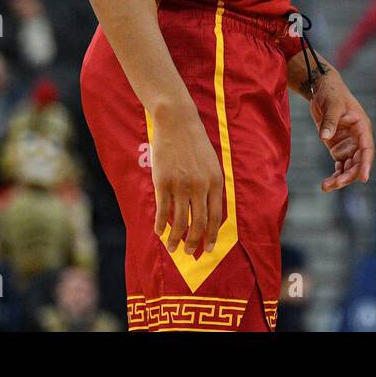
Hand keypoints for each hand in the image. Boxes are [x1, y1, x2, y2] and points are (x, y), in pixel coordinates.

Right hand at [149, 100, 223, 256]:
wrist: (177, 123)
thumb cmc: (195, 144)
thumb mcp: (211, 164)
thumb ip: (211, 187)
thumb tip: (209, 213)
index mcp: (215, 182)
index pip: (216, 216)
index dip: (211, 235)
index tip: (208, 249)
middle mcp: (200, 186)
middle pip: (199, 222)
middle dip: (194, 242)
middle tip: (190, 253)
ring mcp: (181, 185)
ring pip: (180, 220)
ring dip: (177, 238)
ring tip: (173, 248)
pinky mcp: (163, 182)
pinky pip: (163, 209)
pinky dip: (161, 224)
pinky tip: (159, 232)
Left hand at [308, 72, 374, 191]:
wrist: (321, 89)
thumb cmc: (331, 93)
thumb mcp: (332, 105)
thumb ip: (329, 121)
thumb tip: (324, 137)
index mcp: (362, 127)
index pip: (367, 149)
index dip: (366, 164)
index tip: (364, 178)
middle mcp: (358, 139)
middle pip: (358, 162)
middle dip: (348, 175)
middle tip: (334, 184)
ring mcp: (348, 144)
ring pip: (349, 167)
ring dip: (340, 178)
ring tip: (326, 187)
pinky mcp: (338, 147)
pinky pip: (340, 165)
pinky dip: (335, 175)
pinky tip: (327, 183)